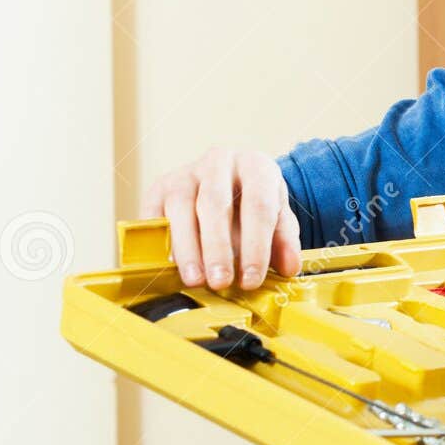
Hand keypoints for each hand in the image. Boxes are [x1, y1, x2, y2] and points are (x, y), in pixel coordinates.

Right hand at [141, 149, 300, 290]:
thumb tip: (289, 268)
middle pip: (215, 204)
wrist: (228, 180)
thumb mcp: (278, 216)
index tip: (252, 280)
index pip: (258, 206)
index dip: (256, 246)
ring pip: (182, 207)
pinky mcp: (159, 186)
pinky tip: (171, 264)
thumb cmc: (255, 202)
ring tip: (195, 280)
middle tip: (220, 282)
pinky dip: (162, 240)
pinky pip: (155, 214)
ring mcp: (186, 172)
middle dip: (218, 248)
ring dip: (188, 248)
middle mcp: (220, 161)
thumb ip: (284, 241)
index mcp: (256, 165)